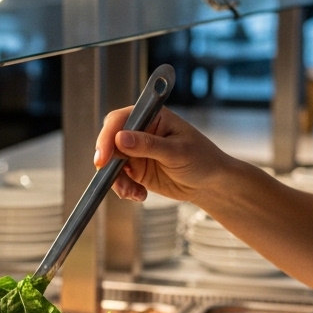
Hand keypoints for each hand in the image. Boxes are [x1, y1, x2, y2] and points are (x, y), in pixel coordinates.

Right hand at [95, 105, 232, 203]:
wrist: (210, 183)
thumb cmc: (202, 159)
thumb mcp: (176, 152)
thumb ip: (148, 145)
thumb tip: (120, 138)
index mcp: (152, 117)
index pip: (120, 120)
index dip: (107, 137)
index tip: (102, 157)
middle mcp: (140, 132)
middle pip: (110, 142)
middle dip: (108, 162)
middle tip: (112, 179)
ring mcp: (137, 152)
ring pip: (112, 164)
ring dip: (117, 180)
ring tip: (132, 192)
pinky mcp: (136, 170)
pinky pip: (120, 179)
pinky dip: (124, 189)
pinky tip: (139, 194)